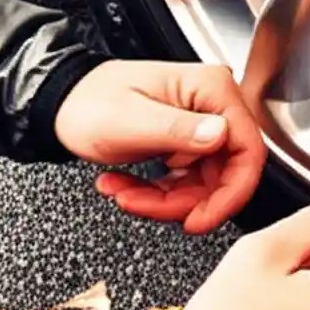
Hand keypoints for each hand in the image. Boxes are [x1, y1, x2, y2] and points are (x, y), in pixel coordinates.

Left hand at [55, 60, 266, 233]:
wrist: (62, 103)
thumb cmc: (88, 101)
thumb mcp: (130, 120)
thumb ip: (179, 129)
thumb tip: (221, 135)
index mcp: (212, 91)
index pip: (247, 148)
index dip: (232, 191)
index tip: (204, 218)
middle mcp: (214, 107)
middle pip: (227, 172)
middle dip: (187, 200)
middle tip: (151, 209)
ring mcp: (202, 126)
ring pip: (206, 183)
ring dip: (165, 200)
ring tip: (125, 195)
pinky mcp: (189, 144)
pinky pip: (188, 181)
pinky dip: (158, 193)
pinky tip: (126, 186)